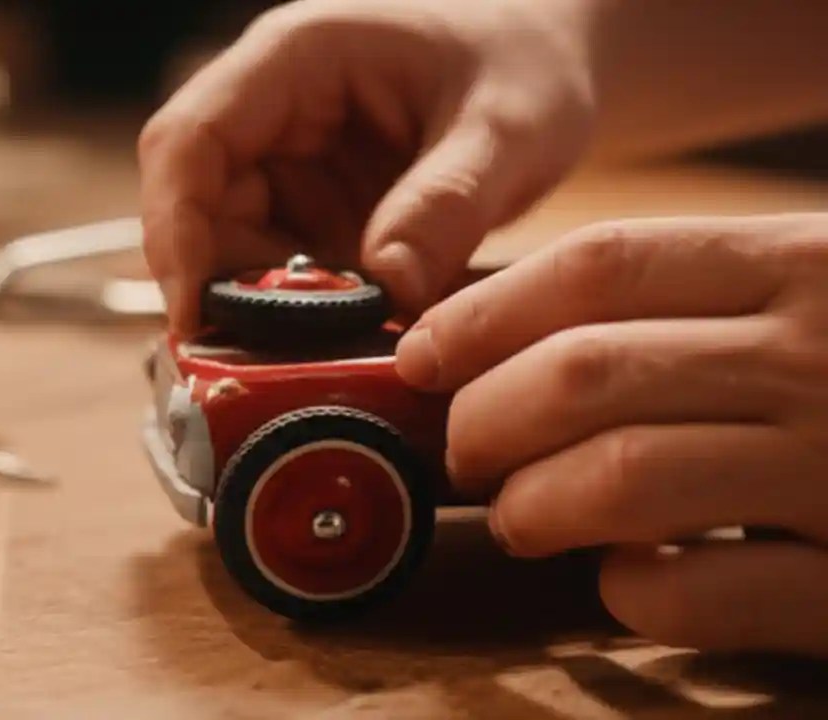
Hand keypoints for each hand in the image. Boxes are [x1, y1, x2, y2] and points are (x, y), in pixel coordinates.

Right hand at [138, 0, 597, 331]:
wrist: (549, 54)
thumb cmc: (526, 59)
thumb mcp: (508, 128)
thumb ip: (449, 203)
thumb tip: (388, 289)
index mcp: (295, 59)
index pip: (188, 141)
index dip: (176, 231)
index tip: (194, 314)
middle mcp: (270, 108)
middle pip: (194, 205)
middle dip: (224, 287)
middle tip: (279, 355)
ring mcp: (287, 159)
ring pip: (227, 246)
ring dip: (263, 306)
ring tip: (329, 348)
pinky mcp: (311, 204)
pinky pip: (277, 266)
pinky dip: (301, 310)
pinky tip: (348, 335)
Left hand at [395, 213, 827, 655]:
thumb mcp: (811, 299)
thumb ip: (691, 306)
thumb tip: (494, 339)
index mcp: (804, 267)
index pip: (602, 267)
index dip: (482, 313)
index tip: (421, 354)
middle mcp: (822, 356)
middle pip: (586, 373)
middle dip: (485, 419)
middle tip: (465, 451)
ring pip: (623, 479)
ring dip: (535, 505)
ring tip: (522, 518)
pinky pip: (700, 596)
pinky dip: (630, 595)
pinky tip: (628, 581)